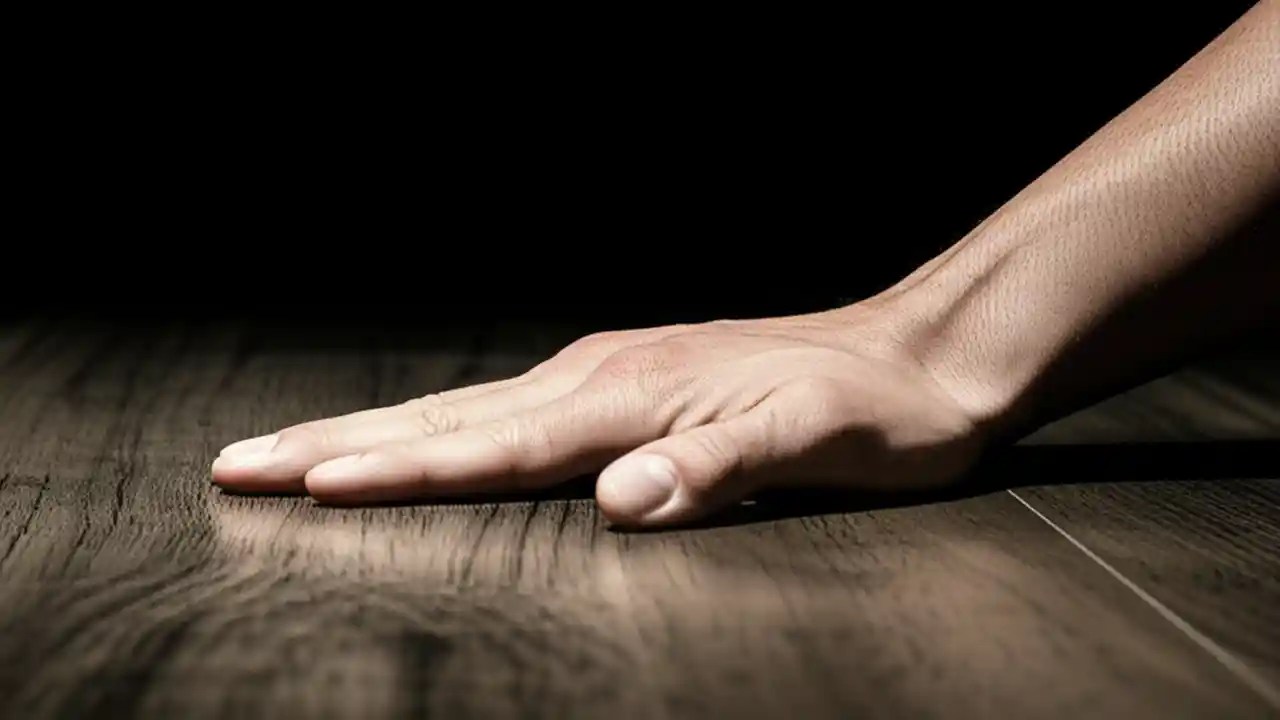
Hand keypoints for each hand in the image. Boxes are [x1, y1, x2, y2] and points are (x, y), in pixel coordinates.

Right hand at [211, 307, 984, 527]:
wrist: (922, 355)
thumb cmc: (873, 410)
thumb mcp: (811, 443)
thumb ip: (715, 469)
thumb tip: (623, 500)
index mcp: (627, 394)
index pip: (487, 444)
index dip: (395, 468)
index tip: (304, 483)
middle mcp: (602, 374)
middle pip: (447, 416)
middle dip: (338, 443)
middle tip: (240, 463)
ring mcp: (612, 371)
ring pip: (467, 407)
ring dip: (374, 430)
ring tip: (299, 450)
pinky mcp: (631, 379)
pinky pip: (510, 409)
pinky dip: (443, 426)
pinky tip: (426, 433)